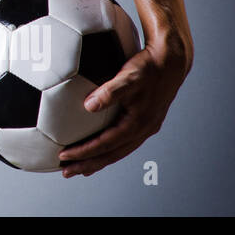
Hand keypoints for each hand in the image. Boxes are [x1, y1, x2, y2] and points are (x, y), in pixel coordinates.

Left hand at [57, 38, 191, 176]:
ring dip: (97, 160)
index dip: (84, 152)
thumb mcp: (129, 77)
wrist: (171, 61)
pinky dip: (108, 150)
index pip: (106, 145)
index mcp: (138, 124)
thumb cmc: (149, 67)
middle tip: (66, 172)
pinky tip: (99, 149)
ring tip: (80, 168)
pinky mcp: (144, 122)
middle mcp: (143, 131)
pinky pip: (123, 142)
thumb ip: (109, 91)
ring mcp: (145, 128)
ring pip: (118, 151)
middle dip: (88, 165)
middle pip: (111, 155)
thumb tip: (88, 106)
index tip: (63, 156)